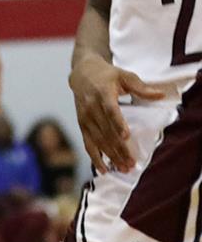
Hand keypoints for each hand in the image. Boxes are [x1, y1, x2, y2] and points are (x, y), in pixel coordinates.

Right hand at [70, 54, 165, 173]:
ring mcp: (85, 117)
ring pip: (98, 140)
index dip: (117, 123)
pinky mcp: (82, 124)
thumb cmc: (107, 75)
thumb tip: (160, 95)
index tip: (126, 136)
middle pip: (105, 130)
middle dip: (118, 148)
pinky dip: (95, 157)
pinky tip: (104, 169)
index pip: (110, 110)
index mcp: (102, 93)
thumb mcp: (125, 76)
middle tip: (131, 163)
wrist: (82, 73)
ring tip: (123, 168)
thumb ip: (141, 87)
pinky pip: (88, 143)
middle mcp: (91, 107)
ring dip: (110, 155)